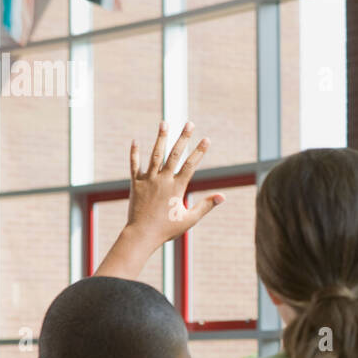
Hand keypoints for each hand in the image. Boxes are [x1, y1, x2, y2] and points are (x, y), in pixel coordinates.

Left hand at [125, 120, 222, 244]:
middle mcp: (162, 180)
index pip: (190, 165)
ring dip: (160, 138)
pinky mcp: (136, 184)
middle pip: (174, 154)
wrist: (141, 235)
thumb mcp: (190, 219)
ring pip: (155, 155)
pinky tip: (135, 141)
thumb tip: (223, 197)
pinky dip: (134, 153)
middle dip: (183, 138)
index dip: (199, 151)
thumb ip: (205, 206)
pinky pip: (134, 165)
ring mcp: (148, 180)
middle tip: (189, 123)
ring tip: (164, 122)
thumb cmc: (166, 229)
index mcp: (177, 188)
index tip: (206, 139)